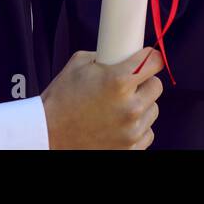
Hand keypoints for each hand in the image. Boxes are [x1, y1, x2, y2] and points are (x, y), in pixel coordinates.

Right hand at [41, 49, 163, 149]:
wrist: (47, 135)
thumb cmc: (60, 99)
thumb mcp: (79, 64)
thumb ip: (106, 56)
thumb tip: (121, 53)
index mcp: (118, 81)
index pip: (155, 61)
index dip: (151, 57)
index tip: (148, 59)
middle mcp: (130, 106)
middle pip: (156, 86)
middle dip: (145, 82)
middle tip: (130, 84)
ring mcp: (131, 131)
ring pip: (153, 110)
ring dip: (142, 106)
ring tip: (120, 106)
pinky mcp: (130, 149)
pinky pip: (147, 133)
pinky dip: (137, 128)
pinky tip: (120, 124)